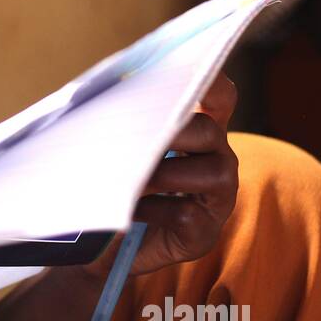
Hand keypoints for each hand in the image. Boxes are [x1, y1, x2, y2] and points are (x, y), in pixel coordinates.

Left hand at [81, 72, 239, 279]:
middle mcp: (216, 159)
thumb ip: (124, 120)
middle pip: (210, 131)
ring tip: (132, 178)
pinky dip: (154, 209)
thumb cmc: (111, 187)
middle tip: (139, 134)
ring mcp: (216, 198)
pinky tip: (130, 210)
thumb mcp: (118, 149)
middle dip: (174, 129)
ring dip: (165, 172)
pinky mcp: (203, 233)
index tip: (191, 74)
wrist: (100, 246)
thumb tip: (113, 92)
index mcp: (197, 133)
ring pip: (212, 172)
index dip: (212, 82)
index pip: (220, 98)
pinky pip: (187, 213)